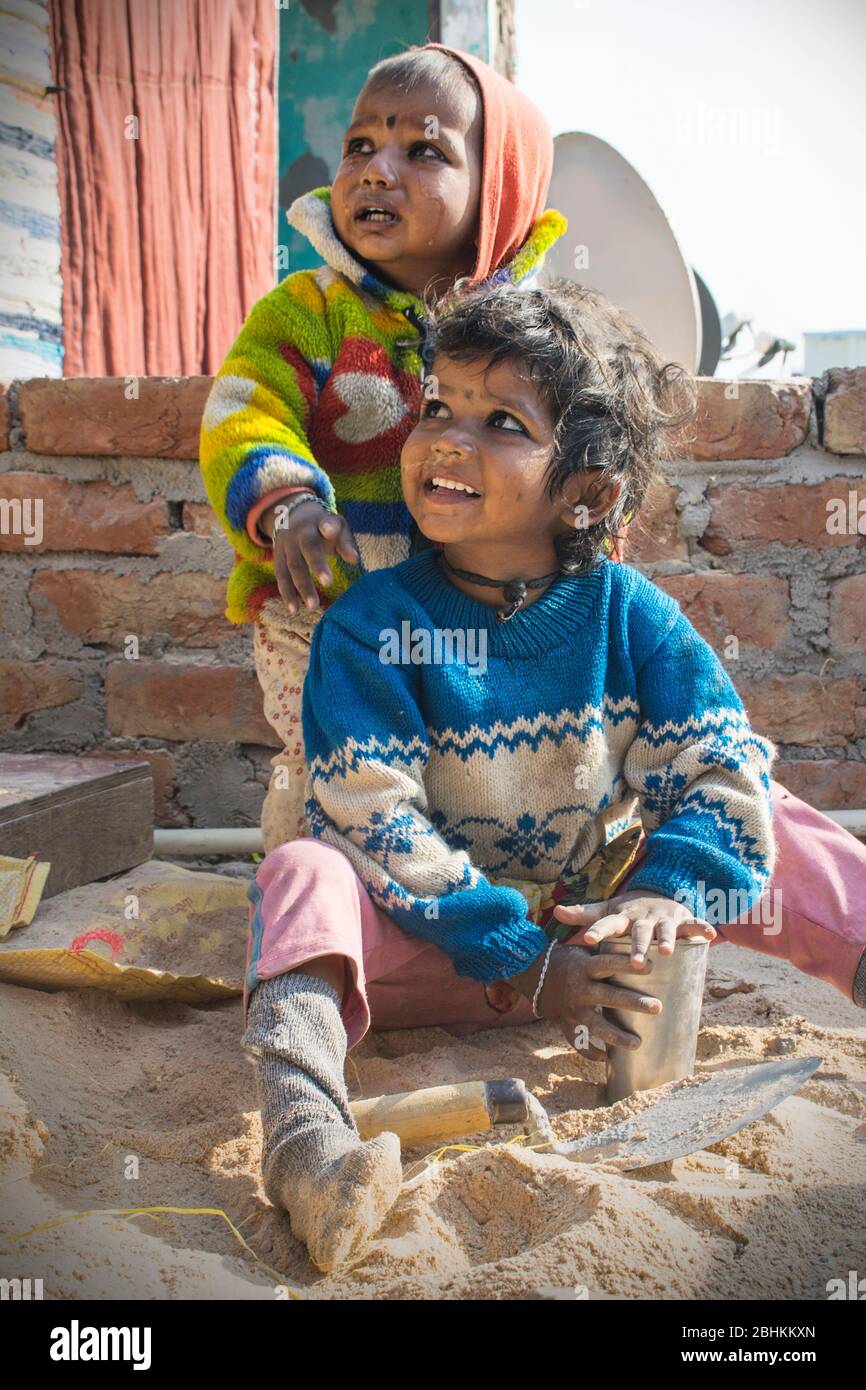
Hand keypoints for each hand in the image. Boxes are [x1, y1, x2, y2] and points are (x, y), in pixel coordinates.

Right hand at [260, 496, 359, 612]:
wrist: (291, 516)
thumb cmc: (323, 527)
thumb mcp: (337, 527)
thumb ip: (345, 542)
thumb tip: (354, 560)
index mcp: (318, 522)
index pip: (324, 522)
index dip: (328, 526)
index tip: (330, 530)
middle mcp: (300, 532)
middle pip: (307, 548)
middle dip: (317, 565)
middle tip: (328, 583)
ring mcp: (286, 545)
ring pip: (292, 566)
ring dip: (302, 586)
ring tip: (313, 606)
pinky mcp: (277, 558)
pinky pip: (281, 576)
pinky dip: (287, 593)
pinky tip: (294, 609)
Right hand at [508, 943, 662, 1056]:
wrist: (531, 972)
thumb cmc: (566, 959)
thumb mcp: (583, 951)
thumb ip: (606, 954)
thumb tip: (639, 951)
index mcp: (584, 967)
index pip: (608, 964)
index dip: (627, 965)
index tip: (651, 966)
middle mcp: (579, 988)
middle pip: (609, 996)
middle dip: (633, 1002)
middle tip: (657, 1007)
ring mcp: (571, 1009)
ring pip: (596, 1025)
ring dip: (617, 1036)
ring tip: (638, 1044)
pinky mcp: (564, 1024)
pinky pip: (577, 1042)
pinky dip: (590, 1052)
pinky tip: (607, 1058)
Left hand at [551, 890, 715, 967]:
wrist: (656, 894)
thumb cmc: (626, 912)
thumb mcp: (605, 911)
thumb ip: (583, 914)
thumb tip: (555, 911)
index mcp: (622, 918)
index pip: (606, 925)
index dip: (596, 932)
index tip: (585, 940)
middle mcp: (643, 917)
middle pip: (639, 933)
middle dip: (638, 947)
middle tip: (635, 962)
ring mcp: (664, 918)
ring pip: (666, 930)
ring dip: (667, 940)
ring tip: (666, 952)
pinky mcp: (683, 920)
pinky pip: (694, 924)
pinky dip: (702, 928)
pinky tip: (710, 935)